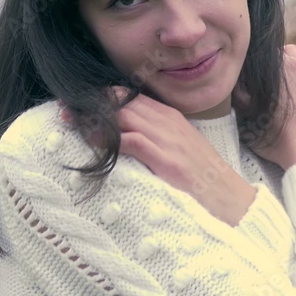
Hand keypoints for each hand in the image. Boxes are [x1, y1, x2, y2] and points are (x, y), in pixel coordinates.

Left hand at [61, 89, 255, 225]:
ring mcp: (167, 139)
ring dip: (95, 119)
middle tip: (65, 110)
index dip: (103, 97)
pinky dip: (110, 139)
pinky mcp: (166, 159)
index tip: (79, 103)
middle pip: (122, 101)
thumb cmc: (203, 180)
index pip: (130, 96)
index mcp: (170, 117)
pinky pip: (131, 141)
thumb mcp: (178, 150)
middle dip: (92, 104)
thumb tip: (124, 138)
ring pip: (123, 115)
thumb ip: (154, 139)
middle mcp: (167, 122)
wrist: (230, 199)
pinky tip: (92, 142)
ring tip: (71, 121)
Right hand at [248, 44, 295, 171]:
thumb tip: (237, 88)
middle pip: (285, 52)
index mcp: (276, 70)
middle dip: (278, 62)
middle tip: (272, 80)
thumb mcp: (249, 122)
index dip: (259, 65)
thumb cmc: (278, 140)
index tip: (255, 78)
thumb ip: (241, 101)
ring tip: (292, 78)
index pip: (265, 55)